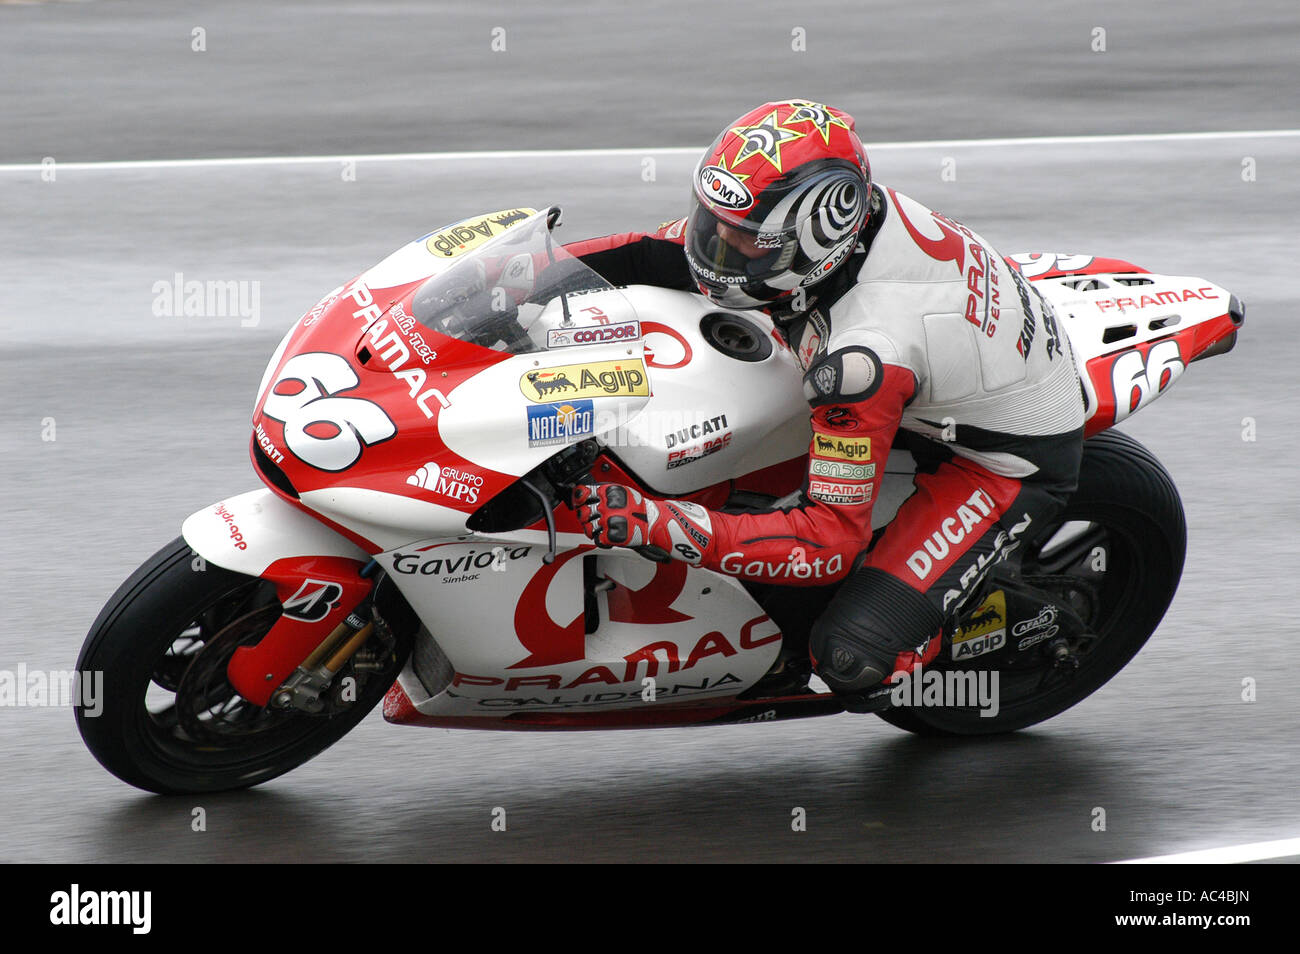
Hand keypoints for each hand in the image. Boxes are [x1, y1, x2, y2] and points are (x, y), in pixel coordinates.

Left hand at [570, 484, 712, 565]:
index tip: (579, 502)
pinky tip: (608, 536)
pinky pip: (598, 539)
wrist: (657, 523)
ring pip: (588, 528)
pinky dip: (602, 540)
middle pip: (583, 512)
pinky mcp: (612, 535)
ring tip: (603, 528)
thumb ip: (604, 493)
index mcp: (610, 492)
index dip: (579, 499)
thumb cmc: (640, 509)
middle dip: (586, 517)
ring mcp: (609, 521)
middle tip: (594, 518)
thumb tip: (585, 494)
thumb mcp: (622, 493)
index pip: (582, 493)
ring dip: (593, 530)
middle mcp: (608, 505)